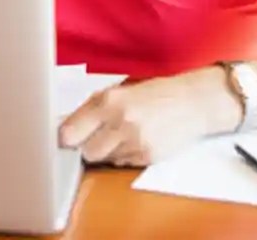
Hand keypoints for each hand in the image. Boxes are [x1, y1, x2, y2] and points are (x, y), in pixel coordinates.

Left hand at [58, 70, 239, 166]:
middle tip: (93, 137)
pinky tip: (135, 141)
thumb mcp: (119, 91)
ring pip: (104, 160)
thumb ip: (92, 109)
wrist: (194, 102)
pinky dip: (123, 156)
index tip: (62, 139)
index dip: (64, 138)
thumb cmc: (155, 94)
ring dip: (105, 152)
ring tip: (120, 135)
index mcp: (109, 101)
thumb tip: (64, 127)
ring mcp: (136, 142)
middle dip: (86, 147)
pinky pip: (122, 164)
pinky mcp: (148, 157)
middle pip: (85, 152)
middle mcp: (121, 122)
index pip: (70, 131)